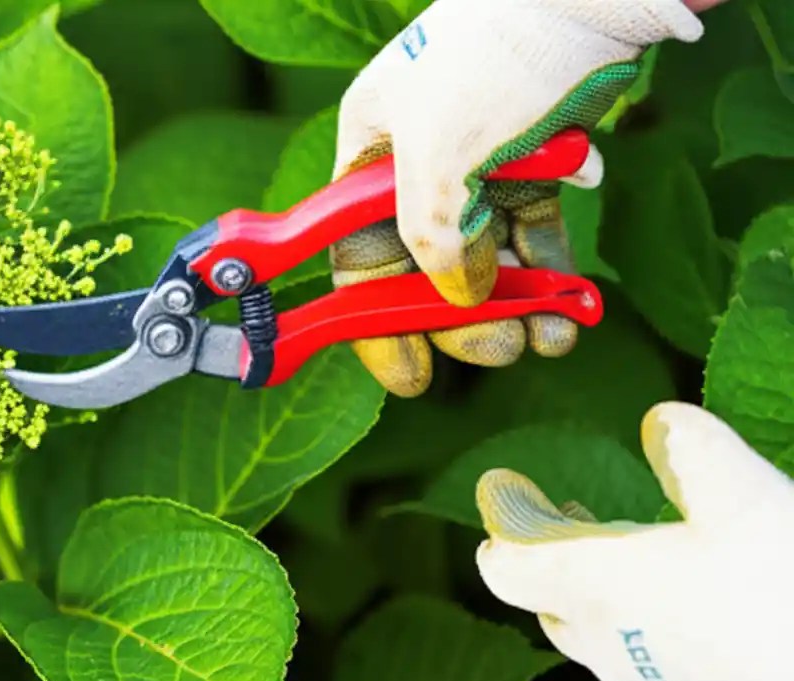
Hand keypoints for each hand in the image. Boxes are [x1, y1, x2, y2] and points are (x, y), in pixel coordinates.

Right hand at [332, 0, 703, 395]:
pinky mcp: (528, 171)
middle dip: (460, 321)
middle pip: (424, 272)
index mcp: (368, 162)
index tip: (409, 375)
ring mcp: (474, 173)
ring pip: (483, 262)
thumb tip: (455, 295)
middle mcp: (415, 173)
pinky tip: (570, 309)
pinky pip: (530, 239)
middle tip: (498, 350)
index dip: (376, 322)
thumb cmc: (493, 58)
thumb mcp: (439, 153)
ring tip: (547, 336)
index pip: (358, 260)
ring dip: (513, 308)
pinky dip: (547, 275)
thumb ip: (430, 234)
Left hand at [475, 402, 793, 680]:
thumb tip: (657, 421)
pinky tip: (675, 591)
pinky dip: (632, 610)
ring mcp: (646, 674)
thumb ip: (691, 450)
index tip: (504, 483)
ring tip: (618, 543)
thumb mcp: (740, 495)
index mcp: (593, 585)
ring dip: (587, 583)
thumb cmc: (778, 590)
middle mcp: (606, 637)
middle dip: (543, 550)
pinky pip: (634, 648)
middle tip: (563, 508)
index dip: (503, 521)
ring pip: (588, 629)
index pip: (508, 565)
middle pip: (543, 598)